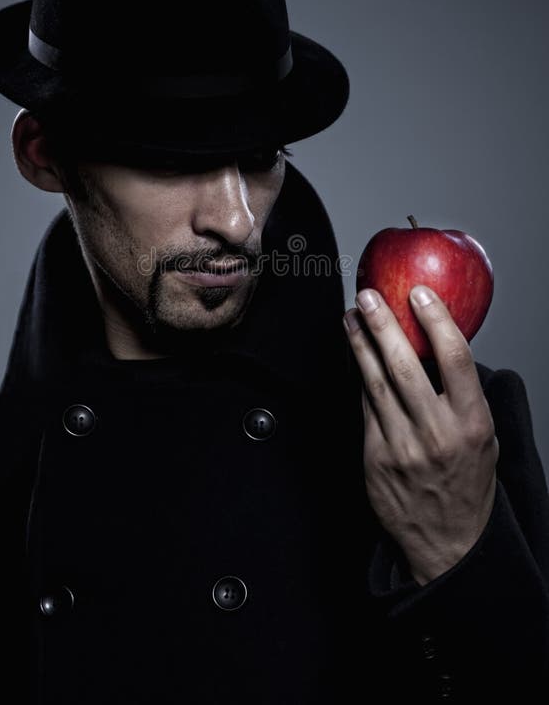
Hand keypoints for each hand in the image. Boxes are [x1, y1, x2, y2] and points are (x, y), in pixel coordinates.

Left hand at [343, 284, 498, 585]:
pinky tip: (354, 356)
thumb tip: (440, 343)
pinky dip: (359, 377)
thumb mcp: (484, 438)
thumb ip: (464, 395)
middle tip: (368, 295)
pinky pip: (365, 407)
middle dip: (383, 324)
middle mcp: (437, 433)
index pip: (455, 359)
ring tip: (351, 317)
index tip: (420, 293)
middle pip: (404, 365)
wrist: (447, 542)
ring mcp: (402, 447)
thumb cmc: (467, 483)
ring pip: (375, 382)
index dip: (436, 320)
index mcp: (472, 424)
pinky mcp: (375, 457)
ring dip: (360, 344)